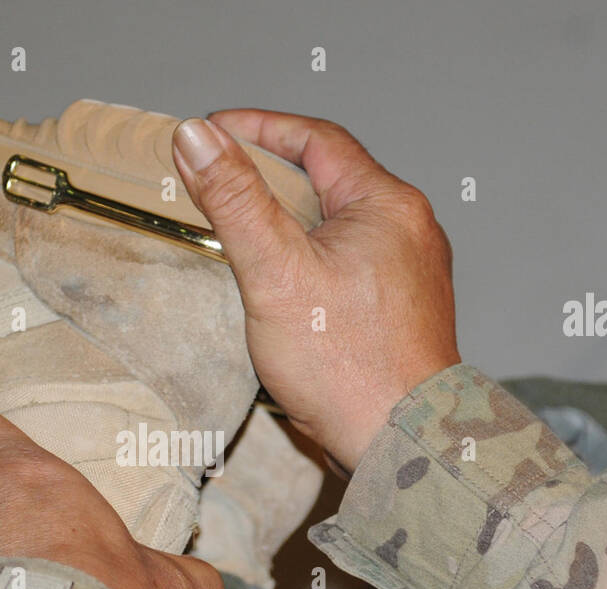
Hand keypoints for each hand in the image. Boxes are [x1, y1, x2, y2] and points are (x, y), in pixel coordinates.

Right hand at [171, 111, 460, 471]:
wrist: (399, 442)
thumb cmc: (346, 366)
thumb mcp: (275, 273)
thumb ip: (235, 200)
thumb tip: (196, 136)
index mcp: (387, 205)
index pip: (315, 139)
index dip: (258, 128)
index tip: (211, 133)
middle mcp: (410, 229)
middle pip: (328, 179)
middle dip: (269, 174)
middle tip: (217, 181)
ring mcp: (410, 270)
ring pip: (338, 223)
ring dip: (290, 219)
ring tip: (241, 230)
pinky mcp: (402, 307)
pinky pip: (350, 261)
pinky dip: (311, 256)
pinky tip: (283, 282)